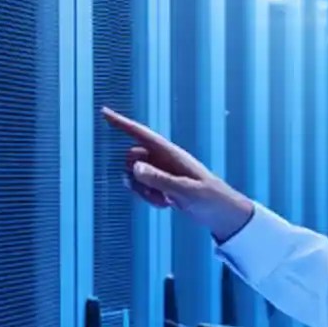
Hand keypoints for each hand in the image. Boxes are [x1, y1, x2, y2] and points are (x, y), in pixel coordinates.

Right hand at [102, 107, 254, 241]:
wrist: (223, 215)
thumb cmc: (211, 199)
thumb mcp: (186, 192)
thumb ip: (160, 180)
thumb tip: (134, 167)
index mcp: (172, 154)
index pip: (142, 135)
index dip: (122, 123)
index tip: (104, 112)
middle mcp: (165, 160)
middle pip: (132, 159)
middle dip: (135, 176)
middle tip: (156, 192)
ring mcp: (163, 173)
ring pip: (135, 176)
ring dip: (143, 191)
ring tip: (165, 202)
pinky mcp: (163, 186)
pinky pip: (143, 189)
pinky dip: (149, 199)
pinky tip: (167, 206)